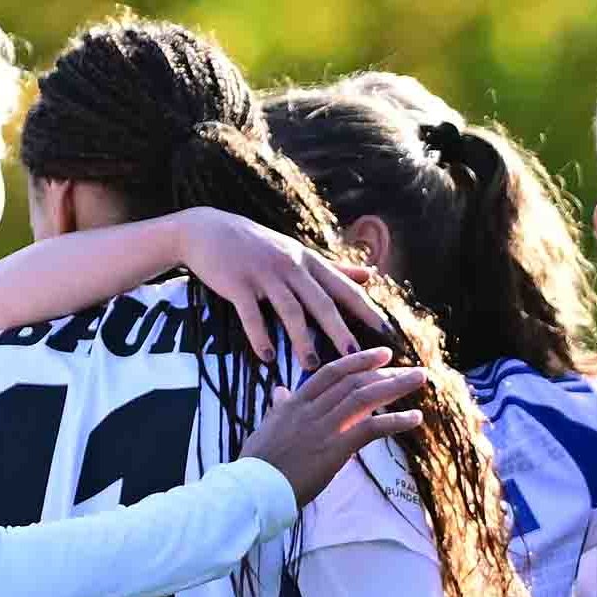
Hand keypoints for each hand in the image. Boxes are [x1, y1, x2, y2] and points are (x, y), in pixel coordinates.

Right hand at [175, 207, 388, 362]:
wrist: (209, 230)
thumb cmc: (258, 246)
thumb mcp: (298, 252)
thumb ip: (335, 268)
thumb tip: (371, 275)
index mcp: (308, 261)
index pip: (344, 287)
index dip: (366, 310)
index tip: (387, 333)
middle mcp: (290, 265)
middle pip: (321, 302)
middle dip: (340, 330)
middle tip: (356, 357)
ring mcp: (264, 273)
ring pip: (289, 310)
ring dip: (301, 340)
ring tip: (311, 366)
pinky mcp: (237, 283)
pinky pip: (251, 315)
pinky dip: (260, 337)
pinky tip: (267, 358)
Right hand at [240, 347, 428, 503]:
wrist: (253, 488)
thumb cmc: (257, 465)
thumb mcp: (265, 428)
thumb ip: (278, 408)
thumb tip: (281, 392)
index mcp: (294, 404)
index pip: (331, 373)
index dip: (358, 361)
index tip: (381, 355)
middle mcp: (310, 410)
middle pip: (353, 381)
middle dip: (385, 372)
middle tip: (411, 370)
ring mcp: (323, 428)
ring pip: (365, 397)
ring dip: (396, 387)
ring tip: (420, 380)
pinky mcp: (335, 449)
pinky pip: (371, 428)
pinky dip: (396, 421)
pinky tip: (414, 418)